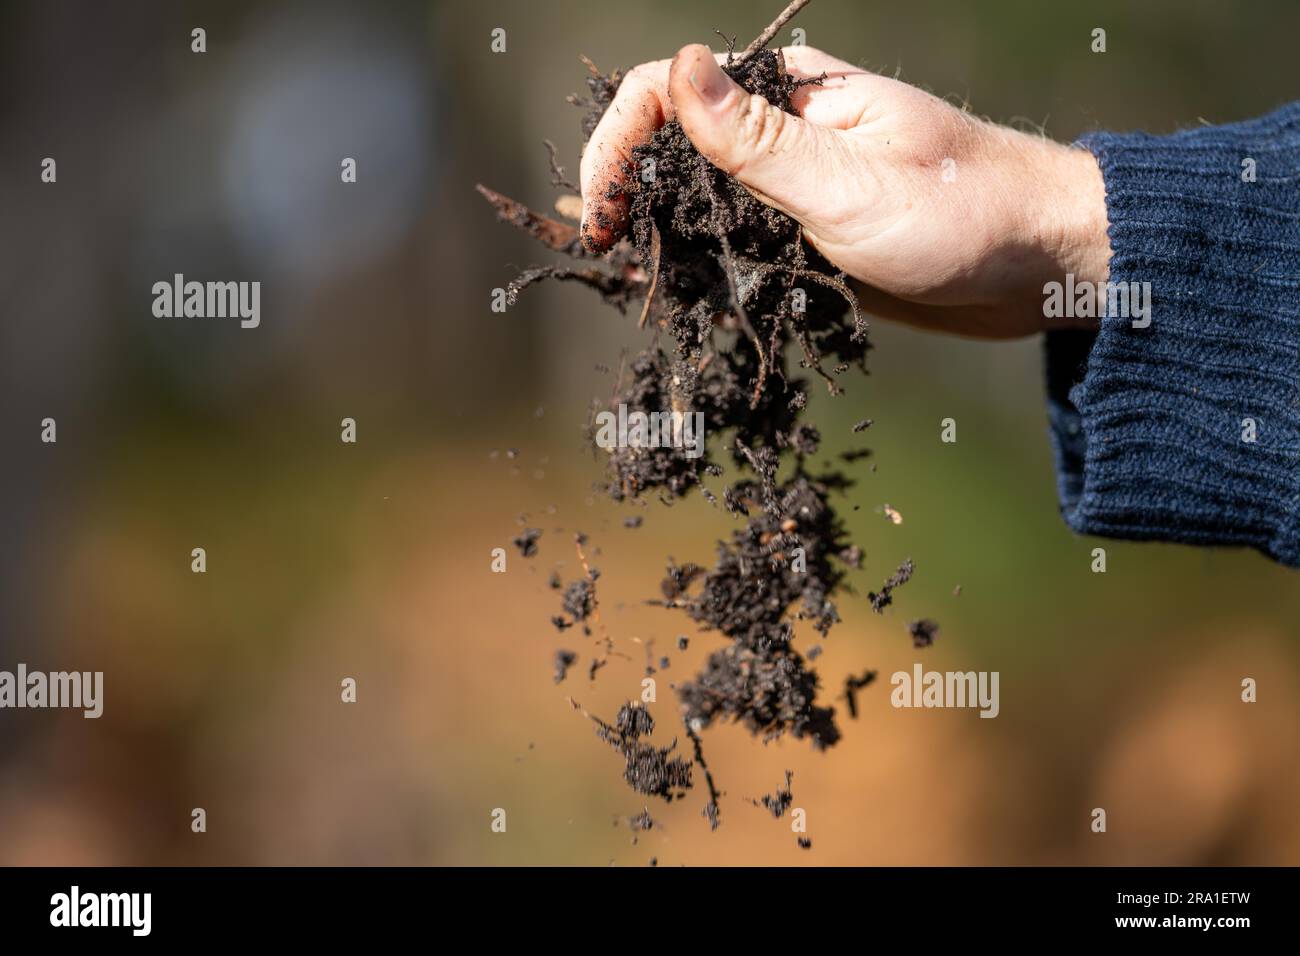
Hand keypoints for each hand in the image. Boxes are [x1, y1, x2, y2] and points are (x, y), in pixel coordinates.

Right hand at [579, 44, 1109, 338]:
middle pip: (671, 142)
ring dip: (656, 230)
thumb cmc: (960, 214)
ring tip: (627, 275)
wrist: (1037, 266)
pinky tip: (677, 291)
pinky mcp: (808, 234)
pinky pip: (735, 241)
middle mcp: (784, 132)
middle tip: (602, 251)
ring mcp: (794, 186)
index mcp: (791, 94)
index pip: (667, 91)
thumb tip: (677, 66)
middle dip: (624, 190)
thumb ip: (758, 140)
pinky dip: (699, 262)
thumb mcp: (849, 183)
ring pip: (697, 196)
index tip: (600, 214)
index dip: (617, 144)